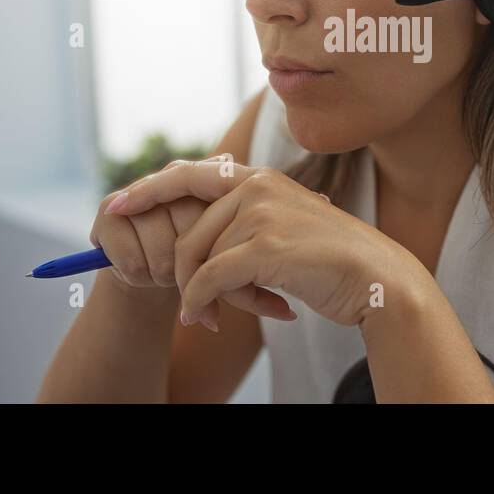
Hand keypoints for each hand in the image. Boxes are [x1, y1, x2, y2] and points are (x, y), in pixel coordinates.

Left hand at [103, 160, 421, 329]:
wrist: (378, 280)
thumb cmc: (330, 264)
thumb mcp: (283, 233)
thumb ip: (244, 227)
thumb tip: (193, 246)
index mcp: (261, 179)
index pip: (189, 174)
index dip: (148, 189)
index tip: (116, 205)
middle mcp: (258, 187)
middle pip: (188, 230)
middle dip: (182, 272)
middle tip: (184, 302)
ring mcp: (263, 213)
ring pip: (199, 259)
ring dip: (203, 296)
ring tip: (220, 315)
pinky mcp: (267, 246)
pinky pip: (210, 278)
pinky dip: (201, 303)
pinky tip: (209, 319)